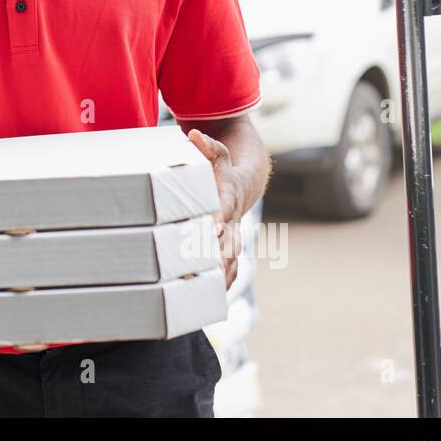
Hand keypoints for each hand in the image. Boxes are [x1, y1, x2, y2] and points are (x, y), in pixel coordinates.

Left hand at [187, 128, 244, 289]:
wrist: (246, 182)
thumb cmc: (224, 168)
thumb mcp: (217, 153)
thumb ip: (207, 145)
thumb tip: (194, 134)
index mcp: (227, 201)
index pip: (223, 212)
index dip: (218, 221)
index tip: (213, 230)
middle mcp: (233, 223)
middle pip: (228, 243)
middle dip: (217, 258)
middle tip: (203, 272)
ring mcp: (233, 237)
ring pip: (230, 261)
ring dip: (221, 279)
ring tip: (208, 299)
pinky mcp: (229, 246)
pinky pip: (229, 270)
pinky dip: (223, 286)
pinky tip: (212, 306)